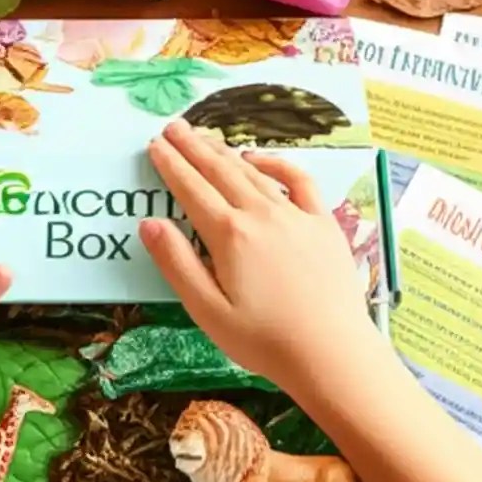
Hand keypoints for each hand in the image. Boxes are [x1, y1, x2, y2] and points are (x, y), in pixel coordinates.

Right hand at [141, 120, 378, 390]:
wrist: (332, 354)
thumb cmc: (264, 341)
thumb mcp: (207, 311)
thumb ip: (177, 263)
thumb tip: (149, 223)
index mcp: (229, 236)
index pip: (191, 190)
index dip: (170, 165)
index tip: (154, 145)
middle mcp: (261, 215)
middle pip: (220, 171)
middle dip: (193, 147)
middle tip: (173, 127)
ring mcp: (296, 216)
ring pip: (253, 172)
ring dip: (226, 151)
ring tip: (205, 137)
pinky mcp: (322, 224)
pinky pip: (298, 181)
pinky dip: (276, 164)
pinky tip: (259, 158)